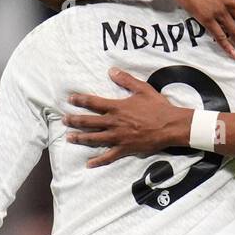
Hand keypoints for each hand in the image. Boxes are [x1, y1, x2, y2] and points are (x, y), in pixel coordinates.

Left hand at [65, 69, 194, 166]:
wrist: (170, 126)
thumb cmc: (158, 107)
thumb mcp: (142, 89)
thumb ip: (126, 80)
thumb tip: (111, 70)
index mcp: (117, 107)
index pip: (93, 103)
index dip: (80, 101)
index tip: (70, 100)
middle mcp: (114, 123)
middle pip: (89, 122)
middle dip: (75, 120)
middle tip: (64, 120)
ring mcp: (118, 137)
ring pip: (95, 138)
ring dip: (80, 138)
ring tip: (69, 138)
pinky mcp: (125, 149)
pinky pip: (109, 156)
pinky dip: (98, 160)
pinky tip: (88, 163)